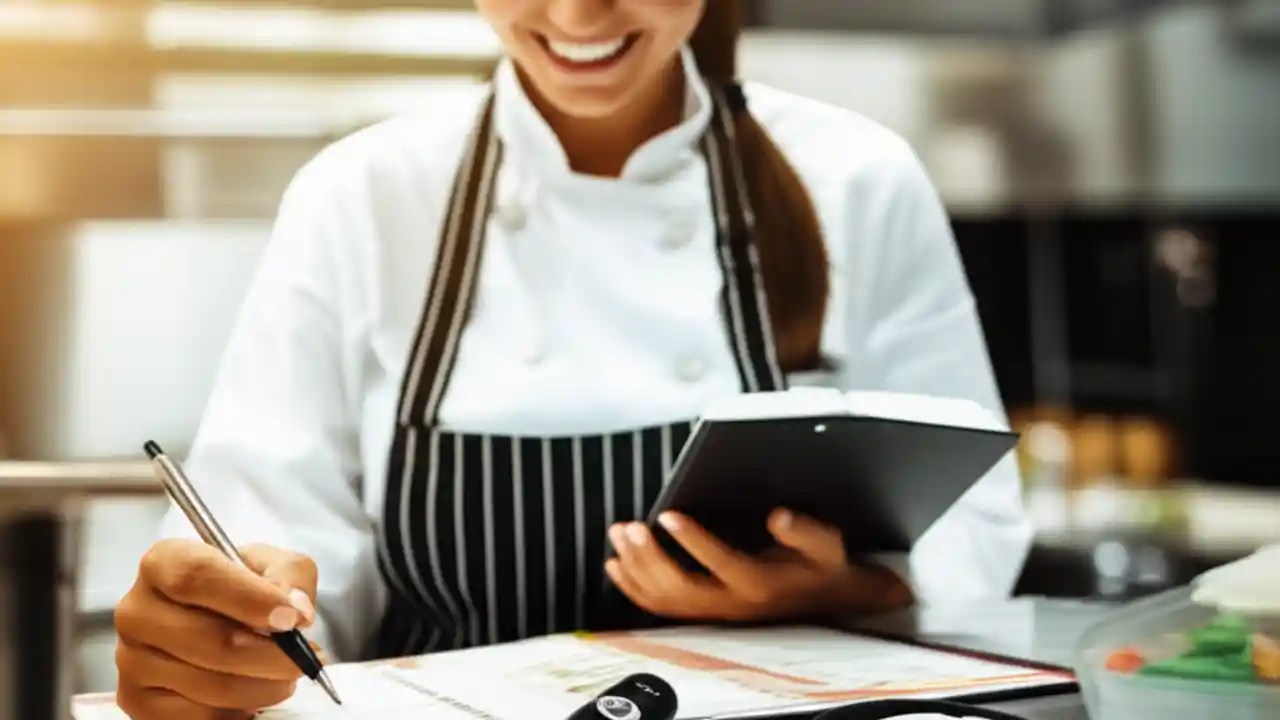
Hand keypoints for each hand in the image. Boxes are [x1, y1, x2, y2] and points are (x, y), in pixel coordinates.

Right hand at [114, 540, 321, 719]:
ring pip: (211, 685)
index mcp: (163, 563)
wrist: (219, 616)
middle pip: (210, 640)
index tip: (290, 618)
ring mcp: (131, 659)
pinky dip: (241, 708)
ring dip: (264, 685)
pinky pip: (200, 716)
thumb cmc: (243, 586)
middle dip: (271, 655)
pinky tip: (253, 690)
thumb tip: (296, 611)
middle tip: (302, 658)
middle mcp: (137, 610)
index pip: (195, 576)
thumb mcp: (273, 564)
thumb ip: (290, 576)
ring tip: (284, 674)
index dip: (249, 598)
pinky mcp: (137, 700)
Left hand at [606, 509, 911, 622]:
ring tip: (620, 535)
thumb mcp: (825, 544)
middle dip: (650, 557)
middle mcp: (733, 601)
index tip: (668, 514)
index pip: (720, 563)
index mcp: (761, 582)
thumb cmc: (820, 565)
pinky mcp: (705, 610)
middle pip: (681, 587)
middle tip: (630, 527)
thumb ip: (803, 531)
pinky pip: (663, 606)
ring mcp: (716, 609)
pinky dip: (634, 589)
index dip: (692, 541)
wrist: (826, 599)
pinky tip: (615, 566)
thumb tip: (779, 517)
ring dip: (637, 568)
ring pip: (667, 599)